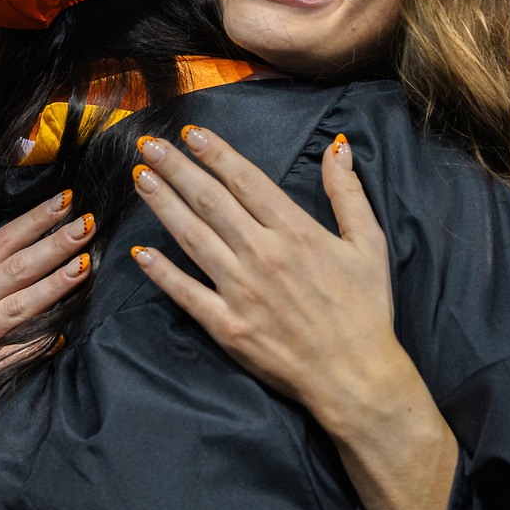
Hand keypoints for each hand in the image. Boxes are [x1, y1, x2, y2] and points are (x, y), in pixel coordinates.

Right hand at [0, 193, 96, 466]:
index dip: (33, 220)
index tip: (65, 200)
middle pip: (15, 269)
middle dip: (54, 244)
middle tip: (88, 224)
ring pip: (18, 306)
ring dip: (54, 285)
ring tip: (85, 265)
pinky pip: (12, 355)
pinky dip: (37, 343)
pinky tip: (65, 331)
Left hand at [129, 126, 397, 421]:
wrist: (356, 376)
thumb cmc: (366, 309)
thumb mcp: (369, 244)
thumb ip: (348, 193)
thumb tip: (337, 146)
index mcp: (296, 230)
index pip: (245, 179)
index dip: (214, 153)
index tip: (190, 133)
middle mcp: (263, 254)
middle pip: (209, 200)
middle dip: (175, 167)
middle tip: (147, 144)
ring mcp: (241, 291)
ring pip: (191, 237)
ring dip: (162, 205)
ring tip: (140, 178)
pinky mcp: (227, 326)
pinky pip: (186, 293)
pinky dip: (161, 272)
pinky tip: (140, 252)